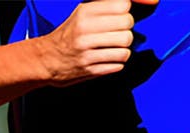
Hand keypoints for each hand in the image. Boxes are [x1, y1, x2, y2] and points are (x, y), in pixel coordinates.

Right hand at [38, 0, 158, 85]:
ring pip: (126, 47)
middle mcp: (85, 30)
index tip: (121, 17)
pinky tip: (108, 59)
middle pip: (127, 26)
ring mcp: (88, 51)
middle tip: (118, 34)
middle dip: (127, 30)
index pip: (122, 5)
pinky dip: (118, 62)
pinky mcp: (91, 69)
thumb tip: (140, 2)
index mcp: (85, 12)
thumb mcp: (84, 13)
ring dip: (124, 49)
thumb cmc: (71, 34)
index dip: (126, 12)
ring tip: (114, 48)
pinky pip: (119, 64)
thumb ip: (106, 7)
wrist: (48, 59)